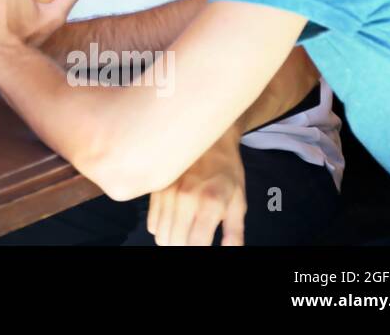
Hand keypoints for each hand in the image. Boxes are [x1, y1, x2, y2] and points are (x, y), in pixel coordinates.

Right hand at [147, 127, 246, 245]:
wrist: (208, 138)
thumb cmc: (227, 171)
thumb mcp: (239, 201)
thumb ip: (234, 232)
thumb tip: (230, 252)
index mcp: (209, 203)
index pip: (195, 243)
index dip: (199, 250)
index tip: (204, 244)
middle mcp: (184, 198)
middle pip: (173, 242)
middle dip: (183, 246)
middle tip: (194, 239)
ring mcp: (166, 193)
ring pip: (159, 234)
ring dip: (171, 239)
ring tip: (184, 231)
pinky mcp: (155, 189)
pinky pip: (151, 222)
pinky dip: (161, 227)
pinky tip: (174, 220)